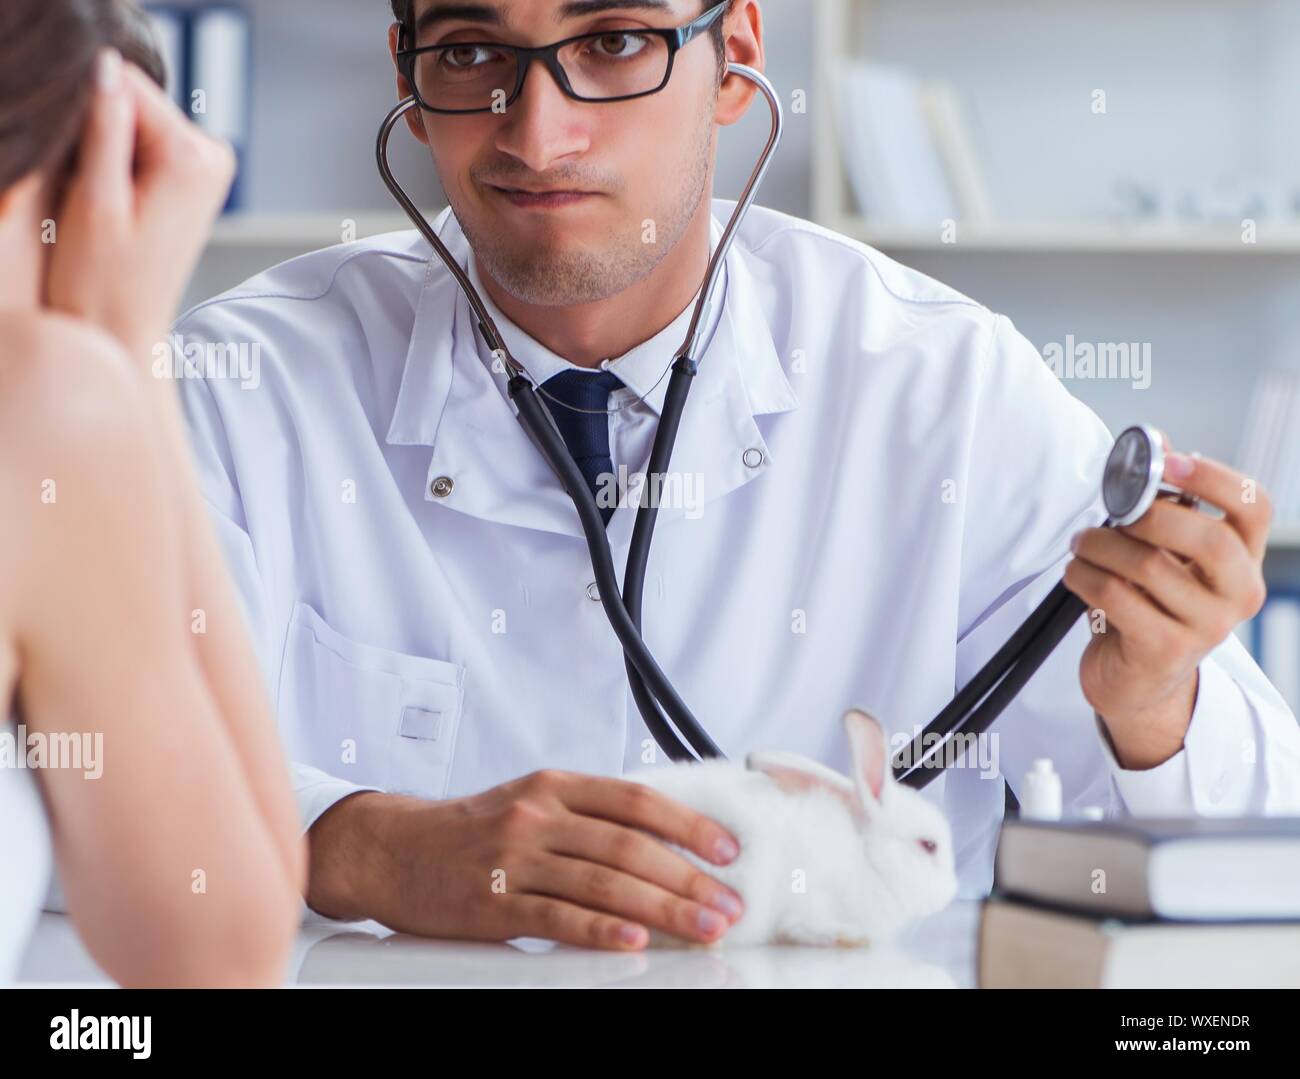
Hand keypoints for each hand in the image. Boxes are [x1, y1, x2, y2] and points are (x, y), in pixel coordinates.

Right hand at [45, 50, 233, 369]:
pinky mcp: (190, 177)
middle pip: (134, 99)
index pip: (125, 82)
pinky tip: (109, 200)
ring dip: (103, 147)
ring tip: (99, 200)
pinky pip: (141, 142)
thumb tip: (105, 64)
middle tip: (86, 189)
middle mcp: (212, 154)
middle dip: (96, 131)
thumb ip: (103, 130)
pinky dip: (114, 160)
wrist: (123, 331)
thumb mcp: (95, 201)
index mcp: (194, 157)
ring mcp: (205, 166)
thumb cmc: (104, 283)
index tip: (74, 162)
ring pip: (134, 119)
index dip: (82, 110)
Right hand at [307, 773, 746, 950]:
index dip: (688, 824)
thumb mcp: (529, 802)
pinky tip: (636, 941)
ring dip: (663, 909)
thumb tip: (662, 842)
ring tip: (703, 928)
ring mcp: (514, 859)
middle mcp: (537, 816)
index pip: (636, 800)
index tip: (727, 850)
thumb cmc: (470, 829)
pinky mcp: (493, 904)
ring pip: (603, 882)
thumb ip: (587, 815)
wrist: (392, 849)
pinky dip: (602, 930)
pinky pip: (558, 917)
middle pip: (629, 845)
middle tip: (728, 904)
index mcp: (553, 786)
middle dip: (688, 878)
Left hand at [1064, 431, 1270, 767]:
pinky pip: (1116, 597)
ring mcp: (1206, 627)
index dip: (1215, 477)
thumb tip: (1155, 441)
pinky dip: (1085, 577)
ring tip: (1081, 545)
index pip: (1253, 508)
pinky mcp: (1165, 650)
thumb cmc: (1148, 606)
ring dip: (1101, 546)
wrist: (1137, 682)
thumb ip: (1163, 502)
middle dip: (1149, 516)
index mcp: (1242, 561)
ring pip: (1149, 567)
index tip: (1171, 459)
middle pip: (1209, 540)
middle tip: (1112, 514)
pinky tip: (1077, 574)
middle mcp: (1236, 594)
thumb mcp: (1163, 555)